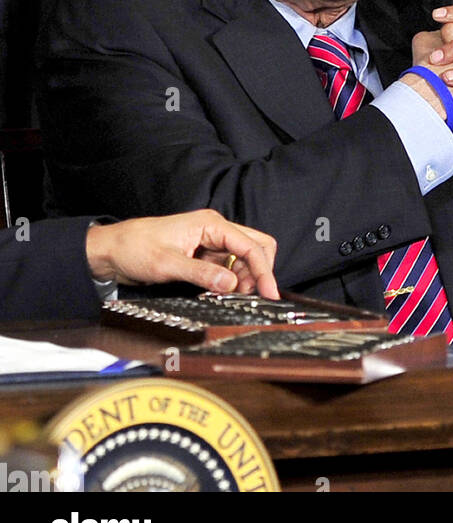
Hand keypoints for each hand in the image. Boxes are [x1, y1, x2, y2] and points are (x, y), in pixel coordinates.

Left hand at [85, 211, 278, 297]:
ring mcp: (209, 242)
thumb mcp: (168, 264)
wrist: (111, 250)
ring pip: (242, 258)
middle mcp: (215, 230)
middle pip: (254, 246)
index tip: (270, 294)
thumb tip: (232, 285)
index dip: (263, 270)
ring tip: (230, 299)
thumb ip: (202, 274)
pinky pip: (227, 266)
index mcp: (210, 224)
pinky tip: (219, 294)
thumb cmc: (135, 248)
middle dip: (258, 271)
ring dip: (243, 279)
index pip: (250, 245)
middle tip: (252, 297)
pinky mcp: (202, 255)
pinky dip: (229, 281)